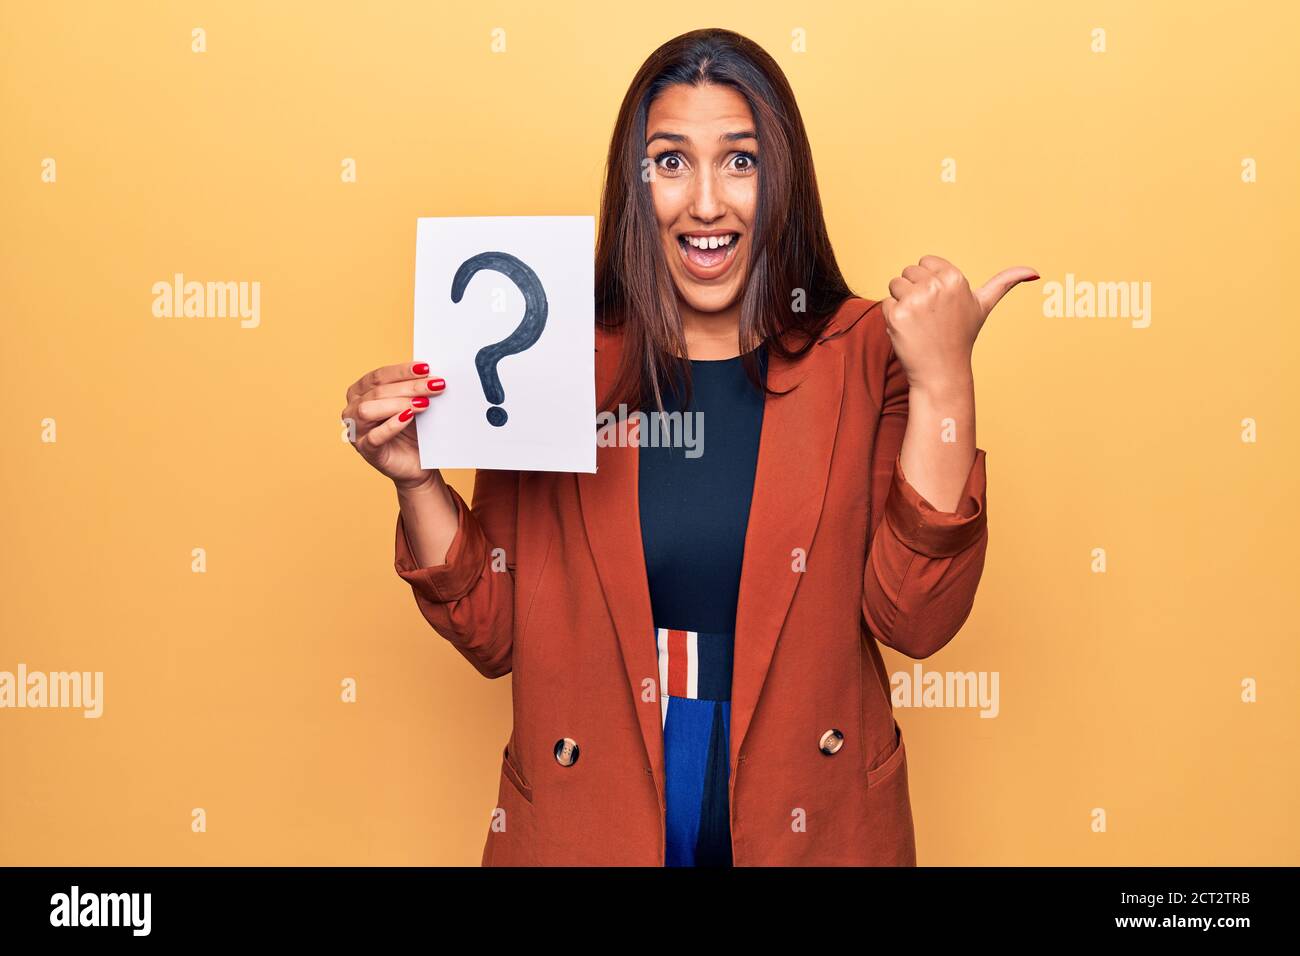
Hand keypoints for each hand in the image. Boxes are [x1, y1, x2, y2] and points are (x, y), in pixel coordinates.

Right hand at [342, 362, 446, 491]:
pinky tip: (408, 417)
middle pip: (378, 391)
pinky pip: (374, 437)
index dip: (402, 371)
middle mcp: (353, 409)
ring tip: (424, 402)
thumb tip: (429, 373)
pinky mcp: (366, 451)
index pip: (379, 376)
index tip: (425, 368)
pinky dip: (391, 425)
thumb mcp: (413, 404)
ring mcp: (356, 431)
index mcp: (360, 392)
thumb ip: (414, 389)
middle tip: (435, 384)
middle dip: (409, 386)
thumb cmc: (412, 431)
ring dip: (399, 403)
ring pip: (369, 410)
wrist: (417, 463)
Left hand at [882, 255, 1038, 392]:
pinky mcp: (897, 315)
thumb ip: (1005, 283)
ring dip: (900, 303)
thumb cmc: (960, 337)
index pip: (924, 262)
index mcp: (955, 278)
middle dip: (913, 291)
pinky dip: (891, 318)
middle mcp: (936, 286)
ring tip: (918, 323)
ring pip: (894, 285)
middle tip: (928, 316)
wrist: (941, 372)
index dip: (928, 282)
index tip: (939, 303)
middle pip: (907, 272)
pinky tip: (907, 331)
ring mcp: (915, 300)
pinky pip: (885, 304)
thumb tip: (1034, 272)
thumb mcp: (983, 307)